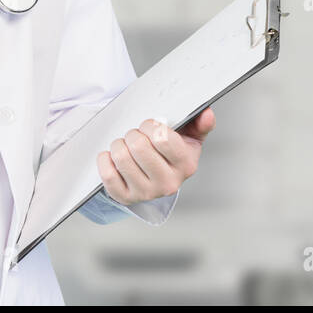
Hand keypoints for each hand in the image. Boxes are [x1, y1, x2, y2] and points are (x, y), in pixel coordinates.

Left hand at [96, 107, 214, 204]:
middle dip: (134, 134)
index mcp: (186, 165)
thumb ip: (200, 122)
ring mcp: (146, 193)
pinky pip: (108, 175)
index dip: (150, 126)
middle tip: (137, 136)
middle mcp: (168, 183)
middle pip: (139, 146)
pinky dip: (105, 160)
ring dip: (119, 145)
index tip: (150, 126)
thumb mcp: (190, 137)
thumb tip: (207, 114)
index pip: (162, 138)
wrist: (158, 177)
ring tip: (126, 146)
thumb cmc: (172, 154)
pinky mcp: (126, 198)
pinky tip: (113, 157)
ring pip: (121, 158)